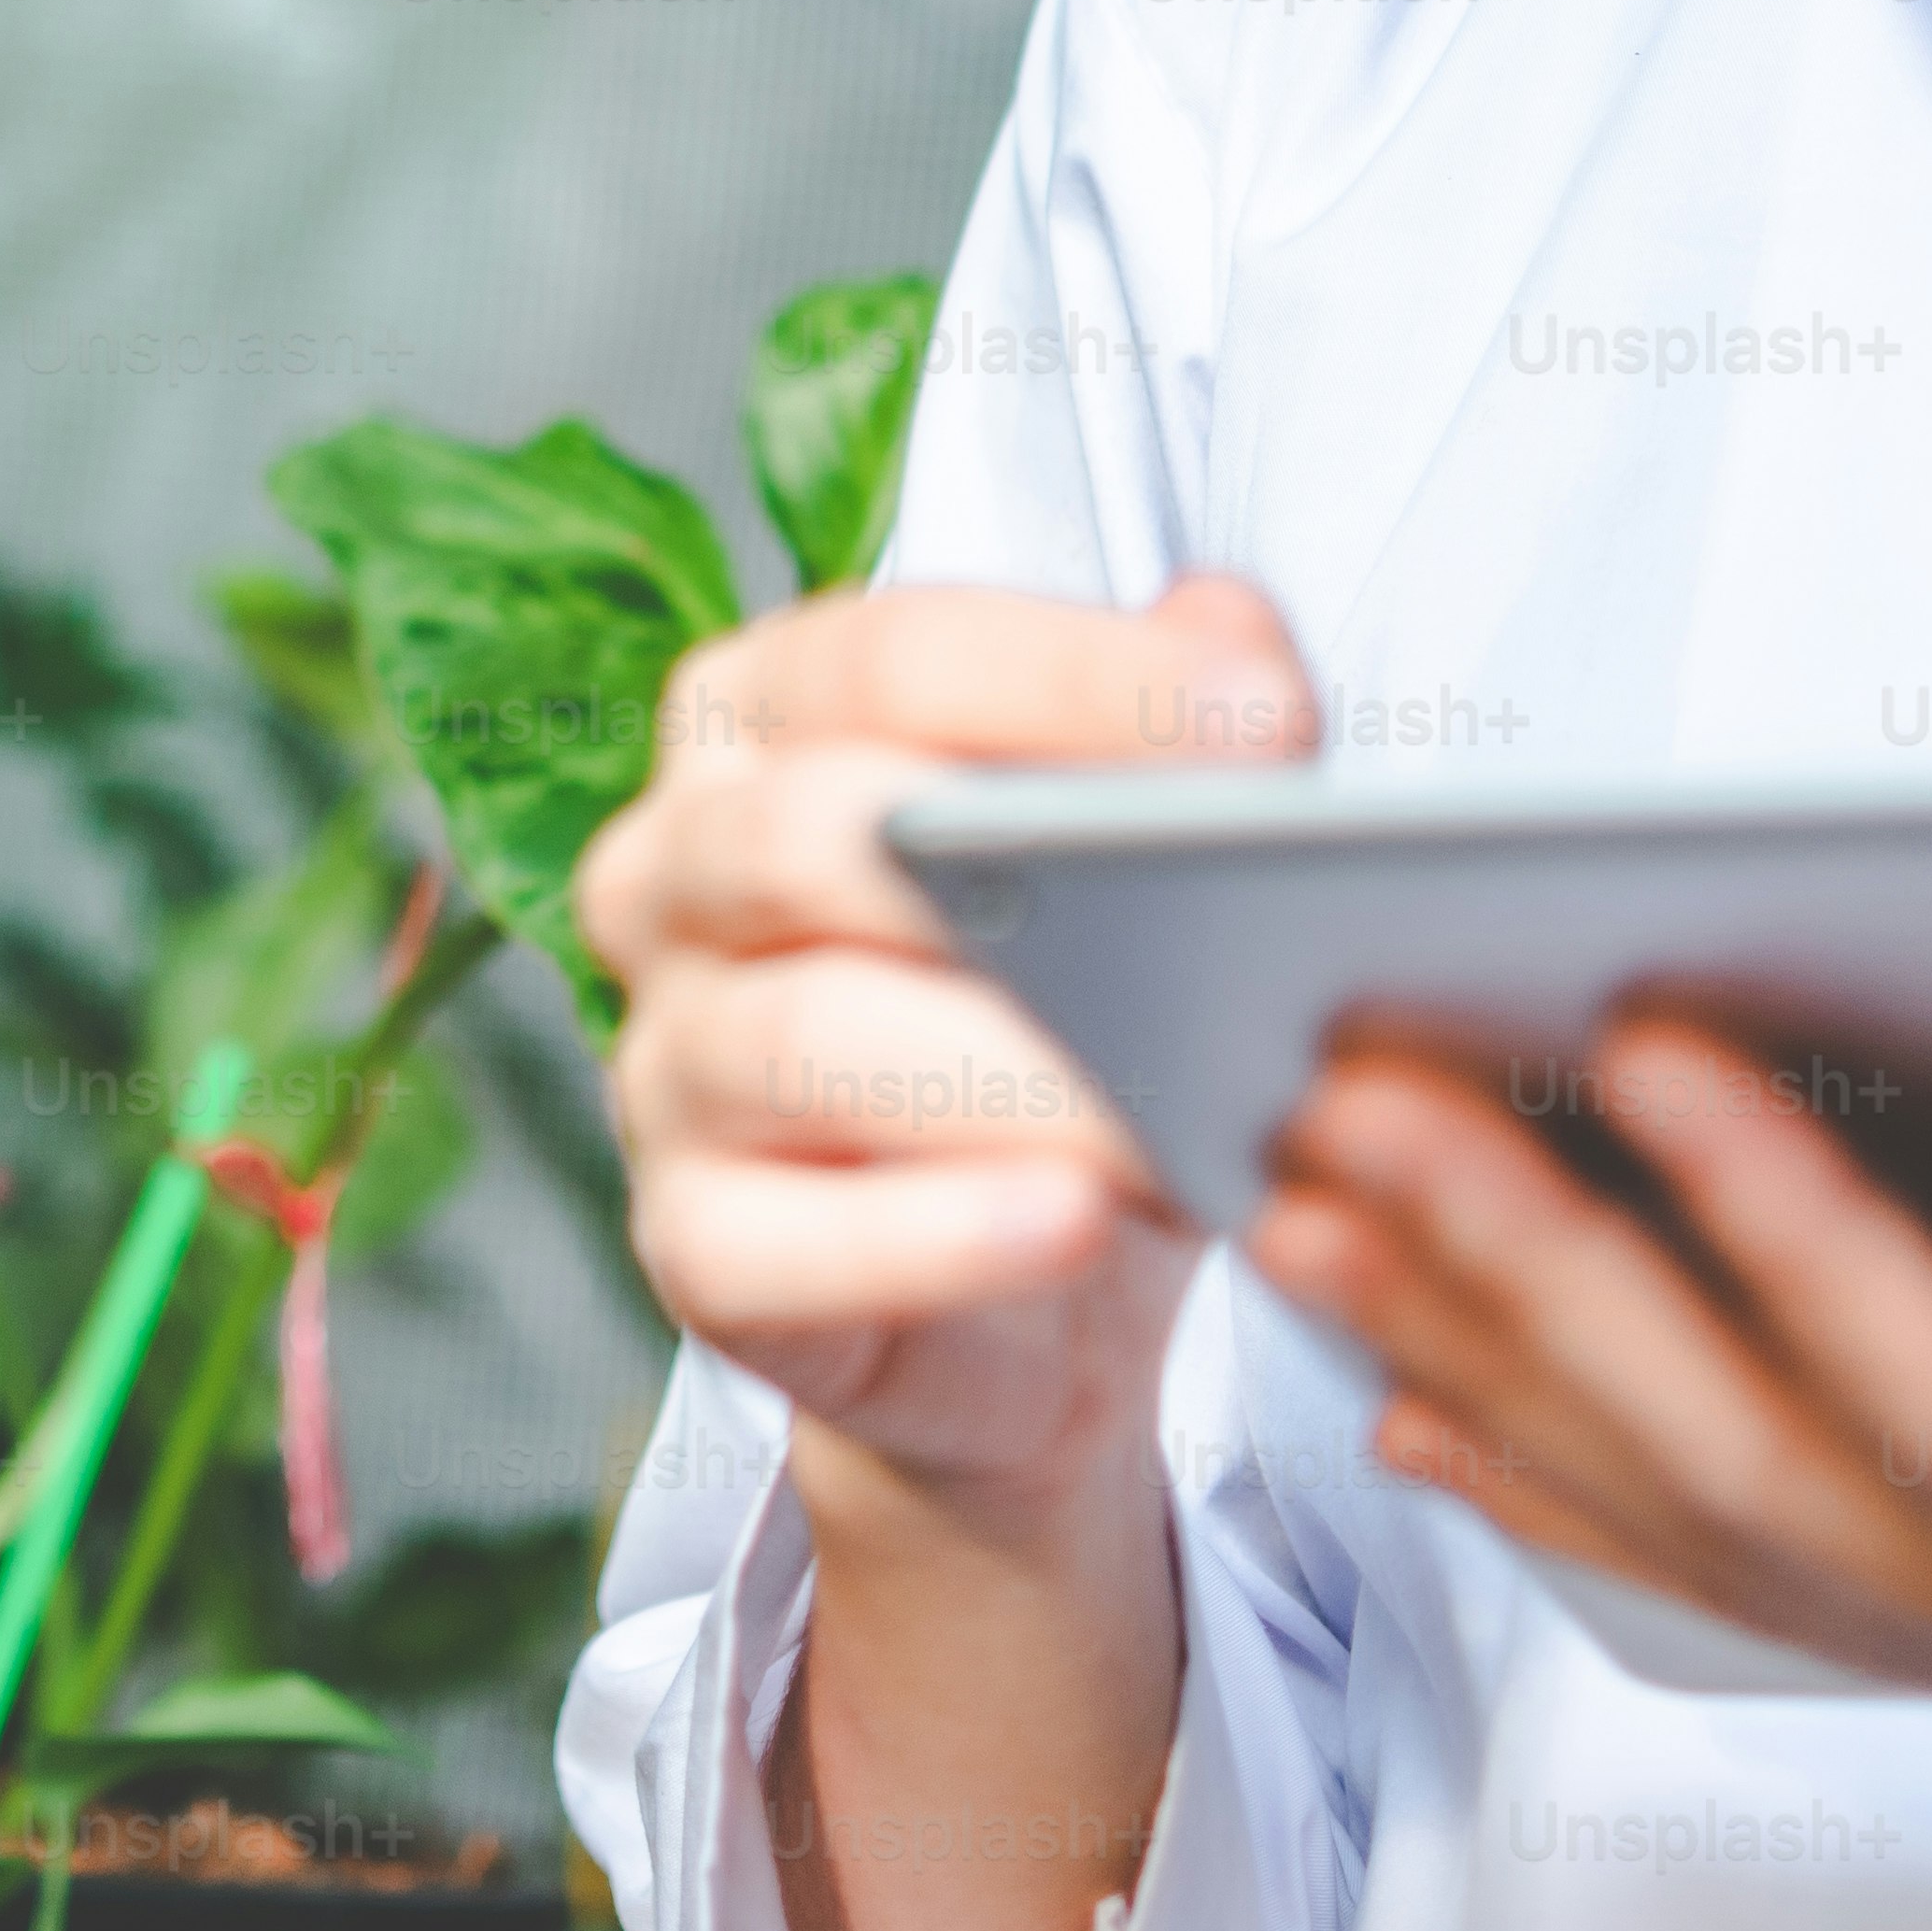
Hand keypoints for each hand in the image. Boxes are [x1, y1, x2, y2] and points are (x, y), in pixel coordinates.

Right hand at [590, 571, 1310, 1520]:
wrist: (1032, 1286)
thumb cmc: (1067, 1016)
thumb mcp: (1133, 853)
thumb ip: (1172, 723)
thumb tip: (1235, 644)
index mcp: (762, 722)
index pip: (890, 658)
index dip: (1079, 680)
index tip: (1266, 720)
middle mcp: (676, 871)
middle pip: (813, 831)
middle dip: (1034, 872)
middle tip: (1224, 920)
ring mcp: (664, 1062)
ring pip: (800, 1042)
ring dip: (1011, 1079)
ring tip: (1177, 1115)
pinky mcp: (689, 1242)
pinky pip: (780, 1242)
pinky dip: (934, 1237)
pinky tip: (1067, 1224)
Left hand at [1249, 1017, 1931, 1930]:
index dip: (1810, 1233)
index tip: (1658, 1044)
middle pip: (1773, 1455)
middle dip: (1551, 1267)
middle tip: (1353, 1085)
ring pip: (1716, 1509)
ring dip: (1503, 1351)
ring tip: (1306, 1184)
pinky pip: (1747, 1576)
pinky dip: (1570, 1486)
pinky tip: (1422, 1397)